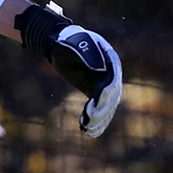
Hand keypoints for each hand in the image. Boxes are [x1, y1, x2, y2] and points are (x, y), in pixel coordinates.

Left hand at [13, 2, 122, 137]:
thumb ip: (87, 54)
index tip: (95, 106)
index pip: (111, 81)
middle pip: (110, 97)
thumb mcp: (75, 45)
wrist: (62, 43)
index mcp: (110, 60)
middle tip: (89, 122)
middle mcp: (111, 73)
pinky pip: (98, 107)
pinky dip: (94, 119)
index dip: (105, 95)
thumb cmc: (67, 42)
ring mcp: (104, 82)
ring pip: (106, 105)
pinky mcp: (95, 90)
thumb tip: (100, 68)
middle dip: (101, 111)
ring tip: (88, 130)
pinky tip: (88, 131)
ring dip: (99, 119)